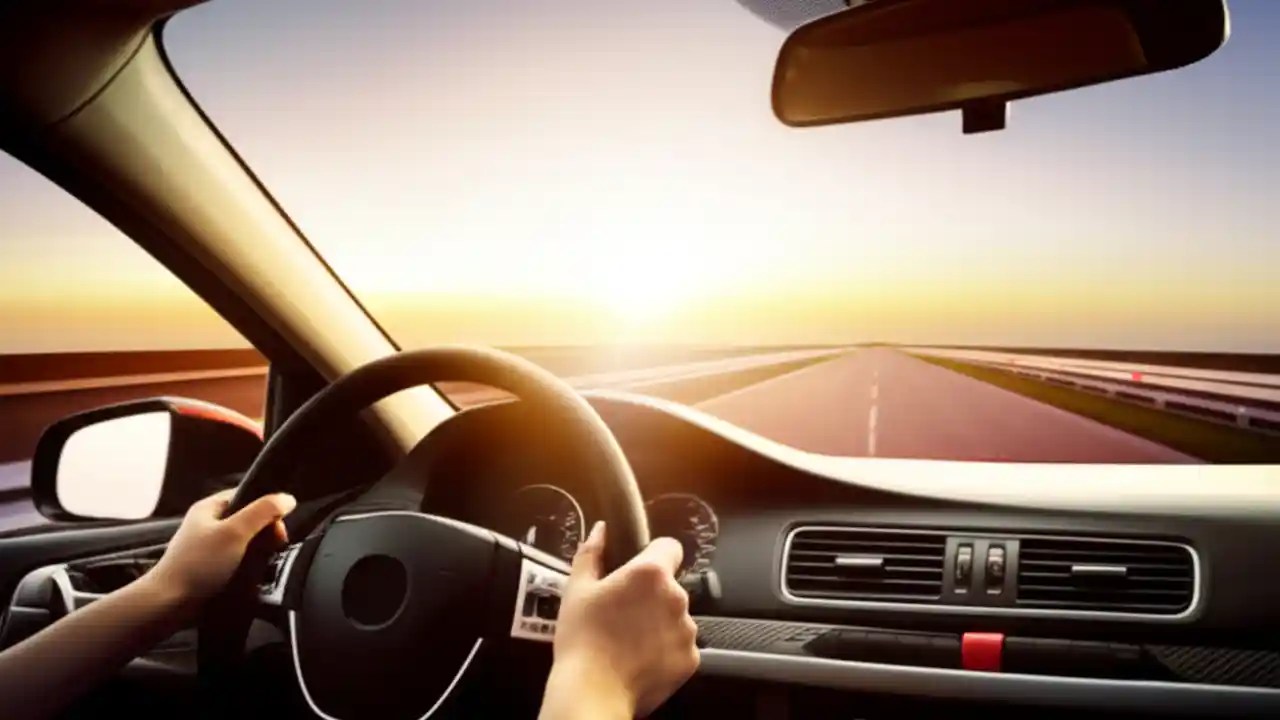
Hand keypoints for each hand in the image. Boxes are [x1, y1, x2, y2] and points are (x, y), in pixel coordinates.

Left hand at [145, 489, 296, 606]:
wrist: (169, 605)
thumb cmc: (198, 564)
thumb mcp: (235, 532)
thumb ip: (263, 512)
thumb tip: (288, 499)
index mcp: (210, 507)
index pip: (248, 495)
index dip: (268, 507)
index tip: (278, 526)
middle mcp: (210, 525)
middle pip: (251, 520)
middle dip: (265, 533)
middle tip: (272, 547)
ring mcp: (211, 548)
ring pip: (248, 544)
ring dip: (259, 553)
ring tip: (261, 565)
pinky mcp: (213, 570)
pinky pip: (241, 562)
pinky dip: (250, 568)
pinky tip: (252, 577)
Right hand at [543, 521, 698, 718]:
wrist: (593, 691)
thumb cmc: (582, 638)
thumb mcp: (577, 589)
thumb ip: (591, 553)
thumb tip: (601, 530)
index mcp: (650, 573)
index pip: (670, 546)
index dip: (655, 554)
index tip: (639, 570)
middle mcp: (676, 597)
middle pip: (670, 586)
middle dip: (652, 595)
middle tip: (623, 612)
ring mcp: (687, 630)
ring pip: (676, 617)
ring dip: (660, 623)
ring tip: (630, 639)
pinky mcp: (691, 658)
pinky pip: (681, 645)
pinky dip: (665, 650)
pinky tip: (640, 658)